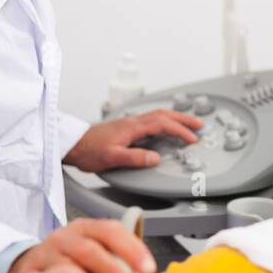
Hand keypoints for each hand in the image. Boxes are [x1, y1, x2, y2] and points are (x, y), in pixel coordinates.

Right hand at [8, 219, 155, 272]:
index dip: (132, 250)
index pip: (112, 231)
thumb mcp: (95, 256)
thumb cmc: (73, 265)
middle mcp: (65, 237)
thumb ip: (118, 264)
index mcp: (87, 228)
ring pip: (68, 268)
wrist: (30, 268)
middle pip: (90, 250)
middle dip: (114, 272)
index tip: (148, 271)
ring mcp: (45, 254)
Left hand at [64, 109, 203, 171]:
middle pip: (164, 115)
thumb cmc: (89, 151)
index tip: (192, 139)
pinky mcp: (127, 127)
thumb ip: (135, 158)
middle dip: (184, 119)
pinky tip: (166, 126)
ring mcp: (130, 123)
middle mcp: (133, 122)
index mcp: (133, 127)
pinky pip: (152, 119)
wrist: (73, 144)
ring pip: (158, 115)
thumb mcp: (112, 158)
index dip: (180, 131)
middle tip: (200, 124)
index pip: (163, 125)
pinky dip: (165, 120)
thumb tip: (155, 157)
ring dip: (176, 118)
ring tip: (189, 123)